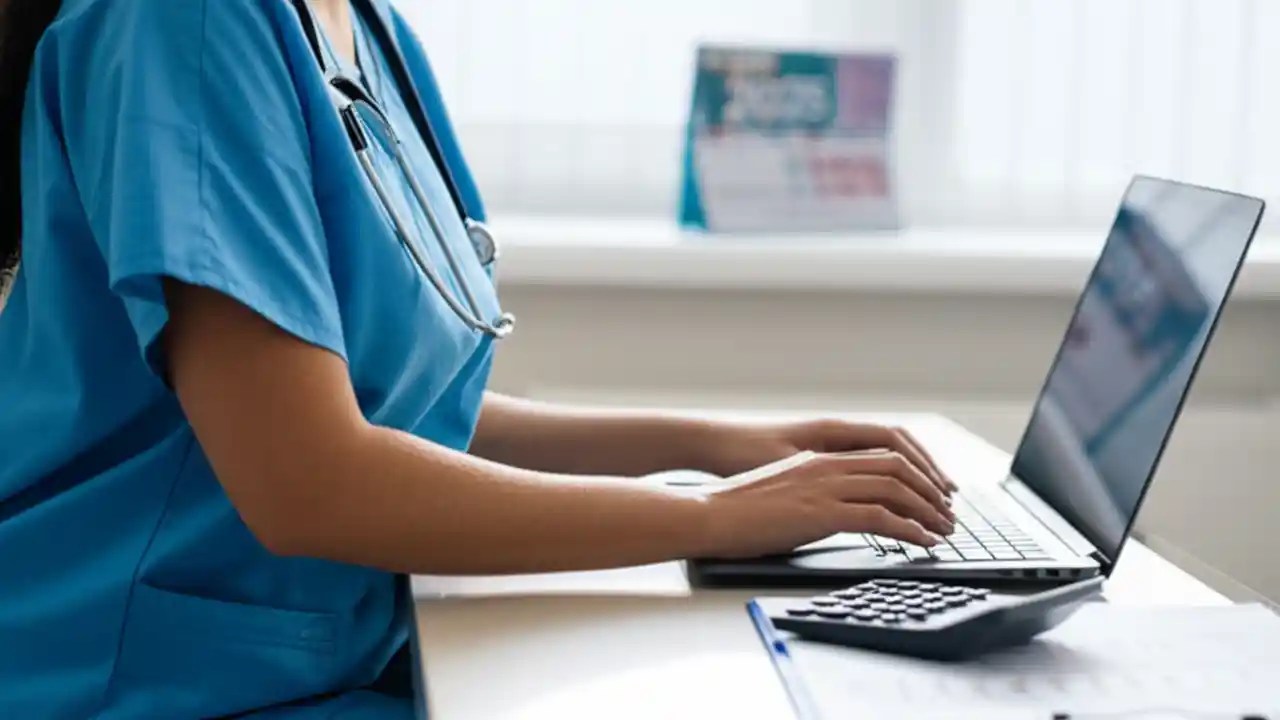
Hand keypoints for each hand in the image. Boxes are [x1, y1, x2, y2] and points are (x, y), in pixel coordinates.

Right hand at [700, 452, 957, 558]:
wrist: (710, 514)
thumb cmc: (738, 509)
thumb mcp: (785, 491)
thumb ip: (815, 493)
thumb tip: (838, 514)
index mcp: (820, 458)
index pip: (883, 454)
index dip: (915, 472)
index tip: (932, 494)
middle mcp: (828, 465)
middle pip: (897, 467)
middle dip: (930, 490)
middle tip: (947, 513)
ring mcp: (826, 486)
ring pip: (896, 489)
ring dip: (927, 511)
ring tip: (943, 531)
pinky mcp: (822, 512)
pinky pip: (880, 519)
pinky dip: (909, 531)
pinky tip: (922, 543)